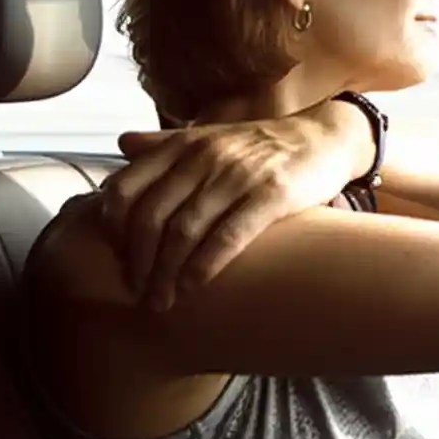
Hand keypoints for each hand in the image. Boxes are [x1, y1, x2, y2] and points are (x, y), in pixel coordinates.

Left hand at [99, 99, 371, 310]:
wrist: (324, 137)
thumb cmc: (262, 145)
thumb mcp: (211, 136)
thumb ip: (165, 143)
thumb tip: (121, 142)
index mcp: (182, 145)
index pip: (125, 189)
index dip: (114, 230)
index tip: (119, 259)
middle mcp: (203, 157)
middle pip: (151, 218)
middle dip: (139, 263)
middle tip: (139, 292)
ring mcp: (238, 175)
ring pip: (184, 232)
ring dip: (166, 274)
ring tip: (162, 302)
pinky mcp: (272, 195)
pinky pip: (227, 236)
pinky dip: (204, 267)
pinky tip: (193, 288)